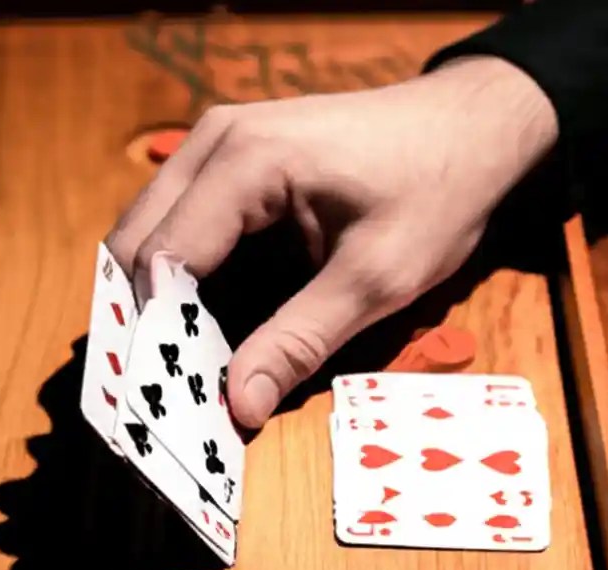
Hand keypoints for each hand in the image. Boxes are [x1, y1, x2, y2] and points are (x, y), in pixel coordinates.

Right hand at [107, 56, 557, 427]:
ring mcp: (216, 140)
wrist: (472, 124)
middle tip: (167, 384)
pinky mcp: (227, 153)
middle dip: (143, 315)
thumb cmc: (436, 190)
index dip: (155, 332)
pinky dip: (179, 270)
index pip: (162, 258)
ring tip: (183, 359)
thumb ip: (300, 341)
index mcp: (246, 161)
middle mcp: (214, 140)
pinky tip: (205, 317)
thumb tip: (239, 406)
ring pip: (149, 229)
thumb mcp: (378, 278)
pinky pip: (178, 216)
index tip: (162, 397)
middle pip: (135, 240)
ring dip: (157, 294)